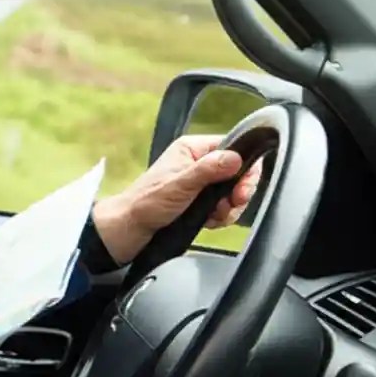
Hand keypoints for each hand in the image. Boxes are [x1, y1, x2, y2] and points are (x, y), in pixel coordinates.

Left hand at [92, 134, 261, 264]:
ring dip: (229, 208)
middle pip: (238, 172)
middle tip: (229, 206)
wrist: (130, 228)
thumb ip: (208, 170)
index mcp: (192, 148)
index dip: (245, 169)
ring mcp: (199, 182)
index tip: (241, 190)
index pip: (234, 147)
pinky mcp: (199, 199)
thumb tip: (236, 158)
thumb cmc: (146, 203)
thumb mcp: (179, 185)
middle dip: (238, 193)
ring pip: (233, 191)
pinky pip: (224, 206)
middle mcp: (198, 162)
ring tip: (214, 217)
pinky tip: (209, 222)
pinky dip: (221, 216)